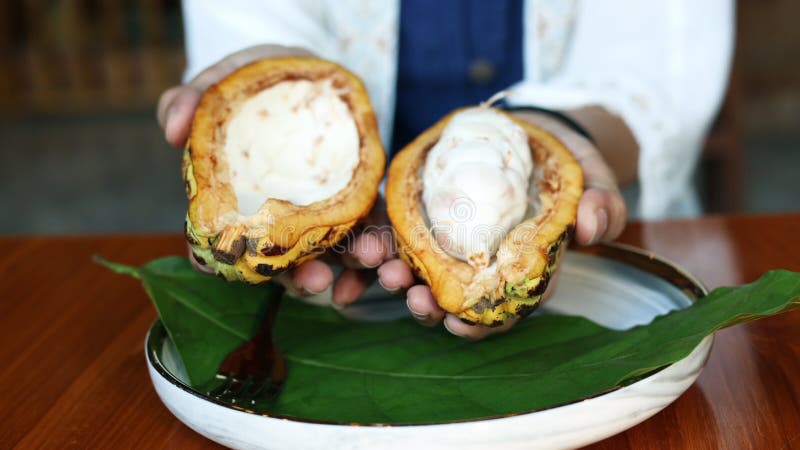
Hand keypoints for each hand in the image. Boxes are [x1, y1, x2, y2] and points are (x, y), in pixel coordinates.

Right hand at [160, 45, 393, 302]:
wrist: (300, 73)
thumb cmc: (255, 82)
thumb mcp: (222, 80)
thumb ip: (191, 99)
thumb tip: (172, 127)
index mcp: (236, 204)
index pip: (218, 244)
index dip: (217, 262)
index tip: (221, 268)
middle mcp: (275, 221)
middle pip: (282, 263)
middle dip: (300, 279)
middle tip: (316, 281)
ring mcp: (315, 215)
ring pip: (329, 253)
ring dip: (349, 268)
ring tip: (369, 262)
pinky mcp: (353, 197)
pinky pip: (366, 226)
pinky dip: (377, 242)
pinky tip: (386, 252)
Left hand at [376, 111, 627, 339]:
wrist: (534, 131)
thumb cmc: (567, 165)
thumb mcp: (594, 179)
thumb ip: (603, 205)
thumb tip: (591, 228)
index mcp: (521, 268)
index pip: (502, 306)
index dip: (482, 322)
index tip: (459, 326)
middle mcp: (481, 262)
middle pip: (453, 295)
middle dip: (429, 303)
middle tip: (414, 297)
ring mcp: (450, 238)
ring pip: (419, 268)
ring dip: (397, 275)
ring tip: (382, 272)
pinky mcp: (424, 210)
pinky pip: (397, 231)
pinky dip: (378, 242)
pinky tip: (360, 250)